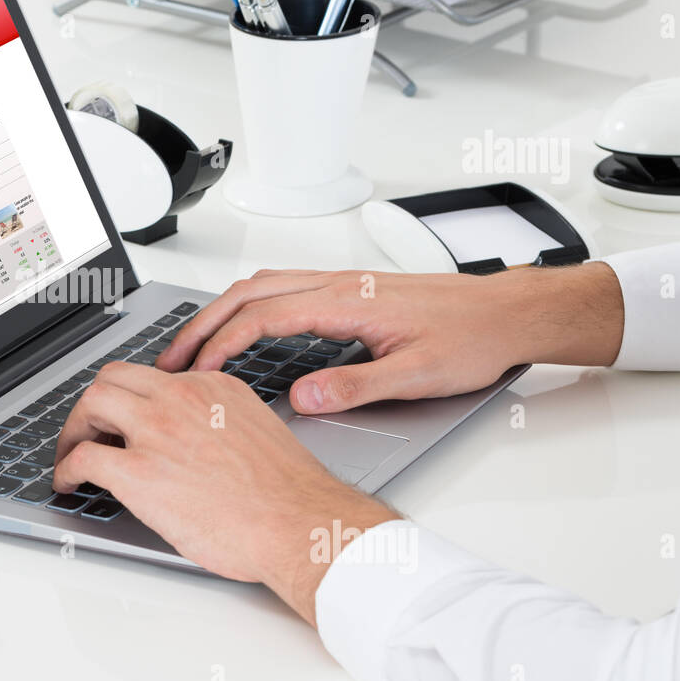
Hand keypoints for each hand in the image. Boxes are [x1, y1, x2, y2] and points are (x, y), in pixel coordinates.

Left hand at [52, 363, 398, 622]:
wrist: (299, 523)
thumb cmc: (289, 497)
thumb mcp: (256, 433)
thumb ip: (219, 426)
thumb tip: (195, 446)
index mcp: (212, 387)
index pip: (154, 378)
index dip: (132, 401)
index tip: (125, 422)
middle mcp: (181, 397)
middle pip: (114, 378)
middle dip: (94, 406)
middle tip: (89, 432)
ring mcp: (156, 430)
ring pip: (91, 403)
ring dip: (74, 429)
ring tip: (72, 454)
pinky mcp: (137, 471)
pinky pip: (82, 457)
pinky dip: (66, 469)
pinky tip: (69, 484)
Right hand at [157, 263, 623, 414]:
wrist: (507, 314)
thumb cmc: (471, 339)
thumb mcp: (417, 374)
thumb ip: (356, 386)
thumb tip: (303, 396)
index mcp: (347, 301)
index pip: (263, 317)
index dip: (221, 344)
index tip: (195, 373)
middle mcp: (338, 284)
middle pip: (249, 293)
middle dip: (203, 324)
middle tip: (172, 358)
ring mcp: (341, 283)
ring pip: (262, 285)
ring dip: (221, 312)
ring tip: (195, 346)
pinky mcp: (348, 291)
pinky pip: (281, 290)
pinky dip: (247, 307)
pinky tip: (242, 329)